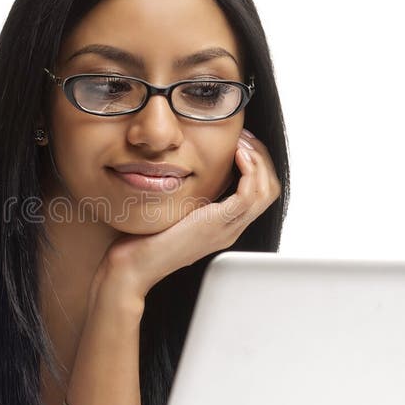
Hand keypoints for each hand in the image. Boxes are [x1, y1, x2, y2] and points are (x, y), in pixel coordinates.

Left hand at [101, 129, 280, 297]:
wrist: (135, 266)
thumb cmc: (146, 237)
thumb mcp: (176, 209)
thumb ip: (190, 193)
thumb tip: (190, 167)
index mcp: (225, 224)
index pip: (261, 191)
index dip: (257, 163)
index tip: (241, 142)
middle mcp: (231, 228)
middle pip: (270, 189)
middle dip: (262, 157)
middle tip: (244, 138)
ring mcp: (227, 228)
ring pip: (266, 191)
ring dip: (258, 160)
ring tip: (241, 143)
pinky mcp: (217, 225)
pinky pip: (249, 196)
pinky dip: (249, 171)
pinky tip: (237, 154)